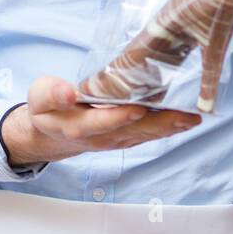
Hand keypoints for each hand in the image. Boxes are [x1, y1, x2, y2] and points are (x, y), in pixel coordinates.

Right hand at [1, 76, 200, 166]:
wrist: (50, 133)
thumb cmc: (47, 109)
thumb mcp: (39, 96)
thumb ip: (52, 93)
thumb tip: (68, 92)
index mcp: (78, 127)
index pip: (102, 123)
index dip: (119, 116)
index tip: (138, 107)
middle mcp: (101, 138)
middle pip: (133, 132)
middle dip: (161, 124)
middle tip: (187, 116)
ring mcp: (115, 141)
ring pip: (145, 136)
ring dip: (170, 128)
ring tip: (193, 118)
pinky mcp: (125, 139)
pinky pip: (148, 135)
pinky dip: (166, 129)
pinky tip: (183, 121)